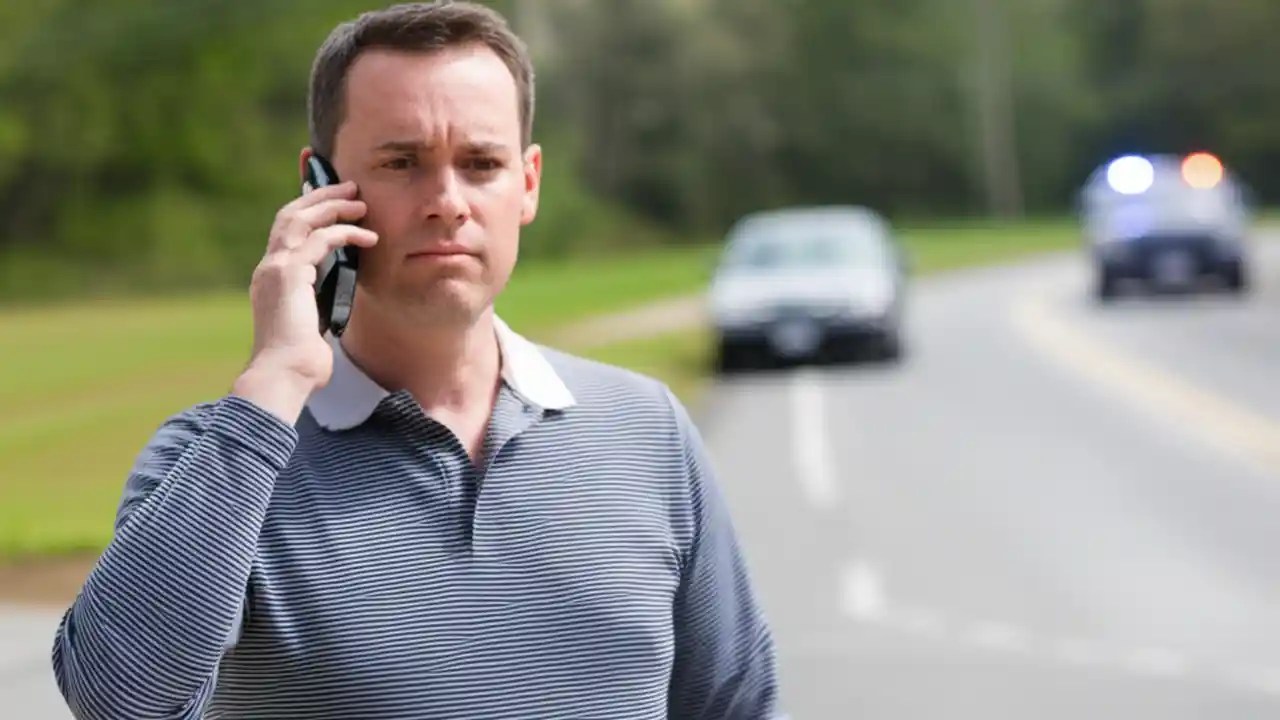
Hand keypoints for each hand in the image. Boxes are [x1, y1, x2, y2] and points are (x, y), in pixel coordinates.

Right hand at [233, 181, 377, 421]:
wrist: (284, 374)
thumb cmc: (301, 361)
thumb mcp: (312, 322)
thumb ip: (318, 302)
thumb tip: (334, 296)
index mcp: (271, 279)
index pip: (286, 232)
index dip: (307, 210)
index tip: (330, 199)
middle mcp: (269, 268)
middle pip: (290, 215)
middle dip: (320, 197)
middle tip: (350, 187)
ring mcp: (275, 268)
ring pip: (301, 219)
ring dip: (333, 206)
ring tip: (361, 201)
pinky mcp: (289, 273)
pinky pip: (320, 240)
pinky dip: (345, 233)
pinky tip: (368, 236)